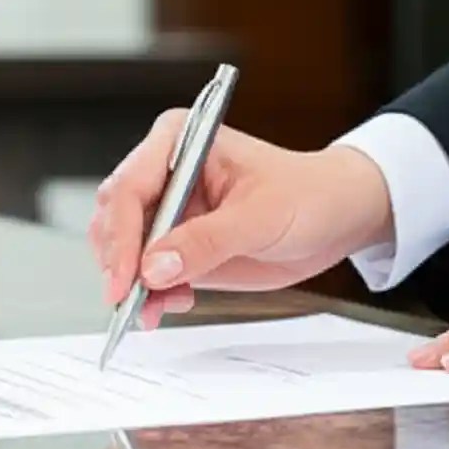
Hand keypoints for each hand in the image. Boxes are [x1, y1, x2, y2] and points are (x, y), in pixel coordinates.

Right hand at [89, 111, 391, 326]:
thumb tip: (155, 267)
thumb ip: (206, 242)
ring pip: (120, 247)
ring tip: (153, 308)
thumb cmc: (307, 195)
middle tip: (131, 299)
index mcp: (179, 141)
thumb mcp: (261, 217)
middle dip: (118, 261)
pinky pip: (143, 271)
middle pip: (114, 217)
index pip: (130, 188)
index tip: (127, 277)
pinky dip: (147, 293)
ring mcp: (167, 209)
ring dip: (130, 281)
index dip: (122, 236)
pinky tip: (166, 306)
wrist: (334, 217)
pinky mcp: (175, 242)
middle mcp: (164, 172)